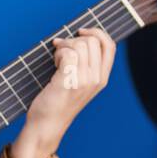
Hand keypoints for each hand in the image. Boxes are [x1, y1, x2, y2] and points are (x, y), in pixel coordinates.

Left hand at [22, 27, 115, 149]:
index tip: (80, 32)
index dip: (96, 32)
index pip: (110, 45)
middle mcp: (96, 79)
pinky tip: (54, 63)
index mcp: (102, 79)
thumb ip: (85, 65)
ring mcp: (84, 81)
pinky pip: (68, 54)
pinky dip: (58, 53)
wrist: (47, 125)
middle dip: (74, 39)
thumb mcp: (79, 84)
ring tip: (57, 59)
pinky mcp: (70, 82)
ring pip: (80, 45)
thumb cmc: (58, 102)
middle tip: (61, 51)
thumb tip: (79, 35)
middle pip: (92, 41)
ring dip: (64, 46)